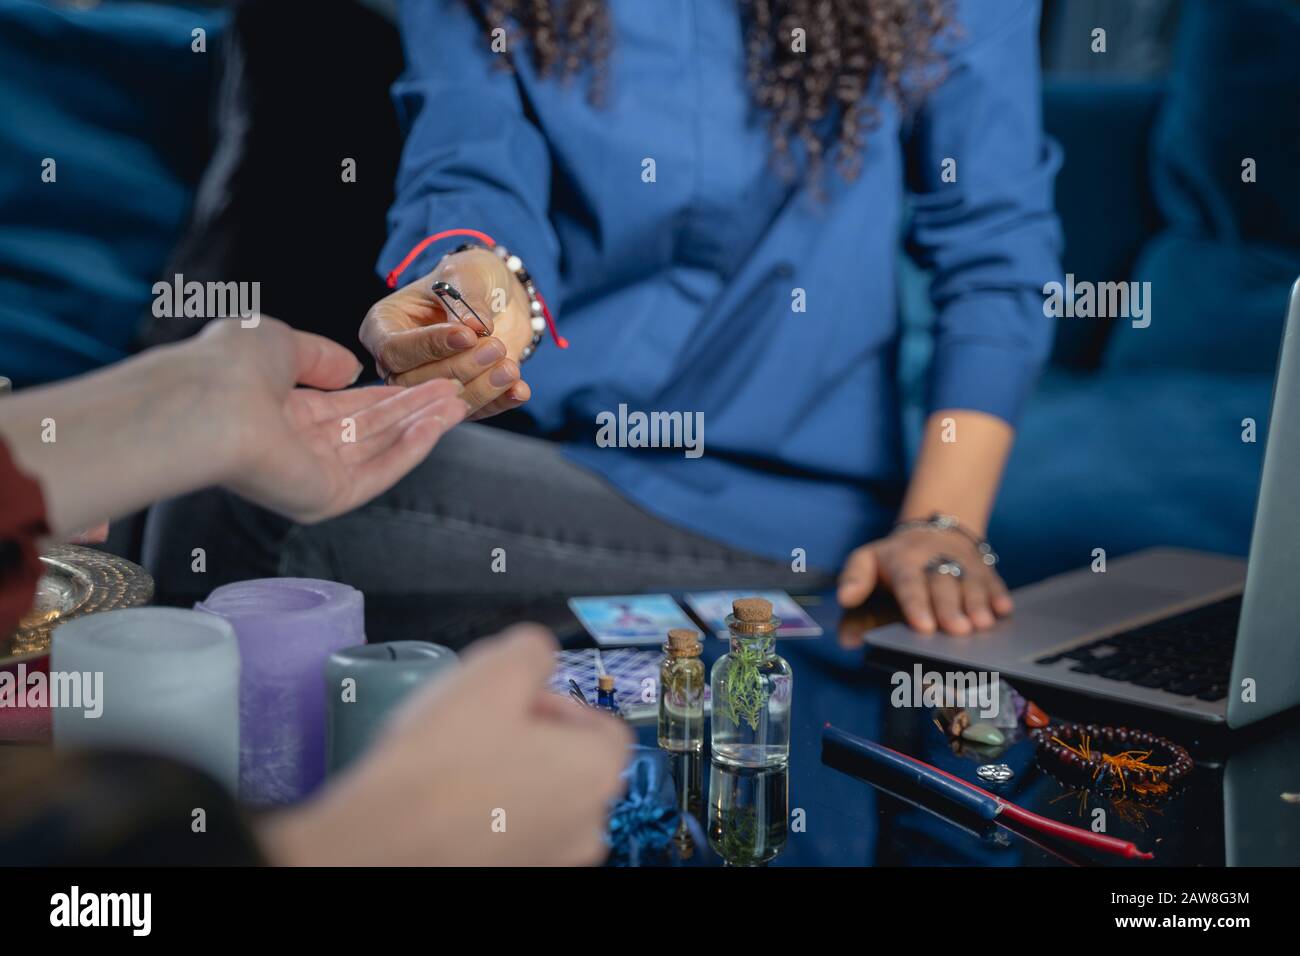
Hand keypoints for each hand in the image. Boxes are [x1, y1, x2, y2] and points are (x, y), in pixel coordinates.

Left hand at [198, 318, 466, 523]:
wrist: (210, 404)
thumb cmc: (232, 366)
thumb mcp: (281, 342)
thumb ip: (320, 357)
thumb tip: (352, 370)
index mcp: (278, 412)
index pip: (344, 406)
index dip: (387, 393)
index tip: (423, 380)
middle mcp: (294, 447)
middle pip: (368, 429)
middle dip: (412, 409)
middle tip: (453, 391)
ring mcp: (310, 476)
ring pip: (377, 450)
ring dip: (419, 426)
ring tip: (457, 403)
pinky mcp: (324, 498)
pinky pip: (375, 474)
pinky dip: (408, 451)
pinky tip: (434, 426)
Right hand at [262, 625, 631, 865]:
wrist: (381, 844)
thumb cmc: (438, 768)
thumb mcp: (493, 671)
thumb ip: (532, 649)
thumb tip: (538, 652)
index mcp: (596, 772)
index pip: (600, 723)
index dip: (555, 702)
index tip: (515, 698)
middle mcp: (587, 825)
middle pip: (571, 764)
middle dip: (533, 739)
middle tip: (483, 726)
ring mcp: (552, 860)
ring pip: (541, 803)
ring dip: (511, 779)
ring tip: (459, 765)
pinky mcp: (514, 876)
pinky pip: (512, 835)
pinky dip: (491, 817)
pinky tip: (449, 801)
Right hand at [359, 248, 533, 419]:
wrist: (499, 297)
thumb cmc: (470, 278)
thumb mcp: (466, 274)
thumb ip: (466, 299)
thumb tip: (475, 326)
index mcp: (384, 326)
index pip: (394, 348)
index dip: (430, 346)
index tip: (468, 336)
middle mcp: (399, 362)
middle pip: (417, 381)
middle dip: (460, 368)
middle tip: (496, 347)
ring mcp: (427, 384)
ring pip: (444, 401)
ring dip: (481, 389)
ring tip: (511, 368)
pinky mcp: (458, 398)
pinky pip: (474, 411)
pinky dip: (498, 402)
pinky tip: (519, 390)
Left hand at [837, 527, 1013, 634]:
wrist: (932, 530)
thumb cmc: (895, 558)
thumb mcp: (866, 559)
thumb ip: (854, 580)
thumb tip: (845, 599)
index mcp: (902, 560)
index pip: (909, 582)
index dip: (916, 604)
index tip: (923, 626)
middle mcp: (934, 559)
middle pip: (943, 583)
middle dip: (951, 607)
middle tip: (958, 631)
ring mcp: (961, 561)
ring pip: (970, 581)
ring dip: (977, 603)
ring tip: (982, 625)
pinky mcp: (983, 567)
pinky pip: (993, 579)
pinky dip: (999, 594)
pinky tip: (1004, 610)